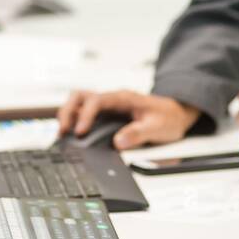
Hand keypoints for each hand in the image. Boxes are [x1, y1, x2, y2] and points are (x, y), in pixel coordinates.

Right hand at [56, 90, 199, 150]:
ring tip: (62, 133)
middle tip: (63, 131)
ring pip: (79, 102)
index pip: (97, 101)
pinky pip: (84, 112)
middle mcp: (112, 99)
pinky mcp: (106, 115)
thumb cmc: (167, 117)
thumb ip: (138, 133)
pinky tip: (71, 135)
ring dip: (68, 114)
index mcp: (123, 98)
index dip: (85, 115)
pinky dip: (74, 120)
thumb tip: (118, 142)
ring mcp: (107, 106)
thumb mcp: (157, 127)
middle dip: (68, 112)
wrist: (176, 114)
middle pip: (81, 96)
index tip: (80, 132)